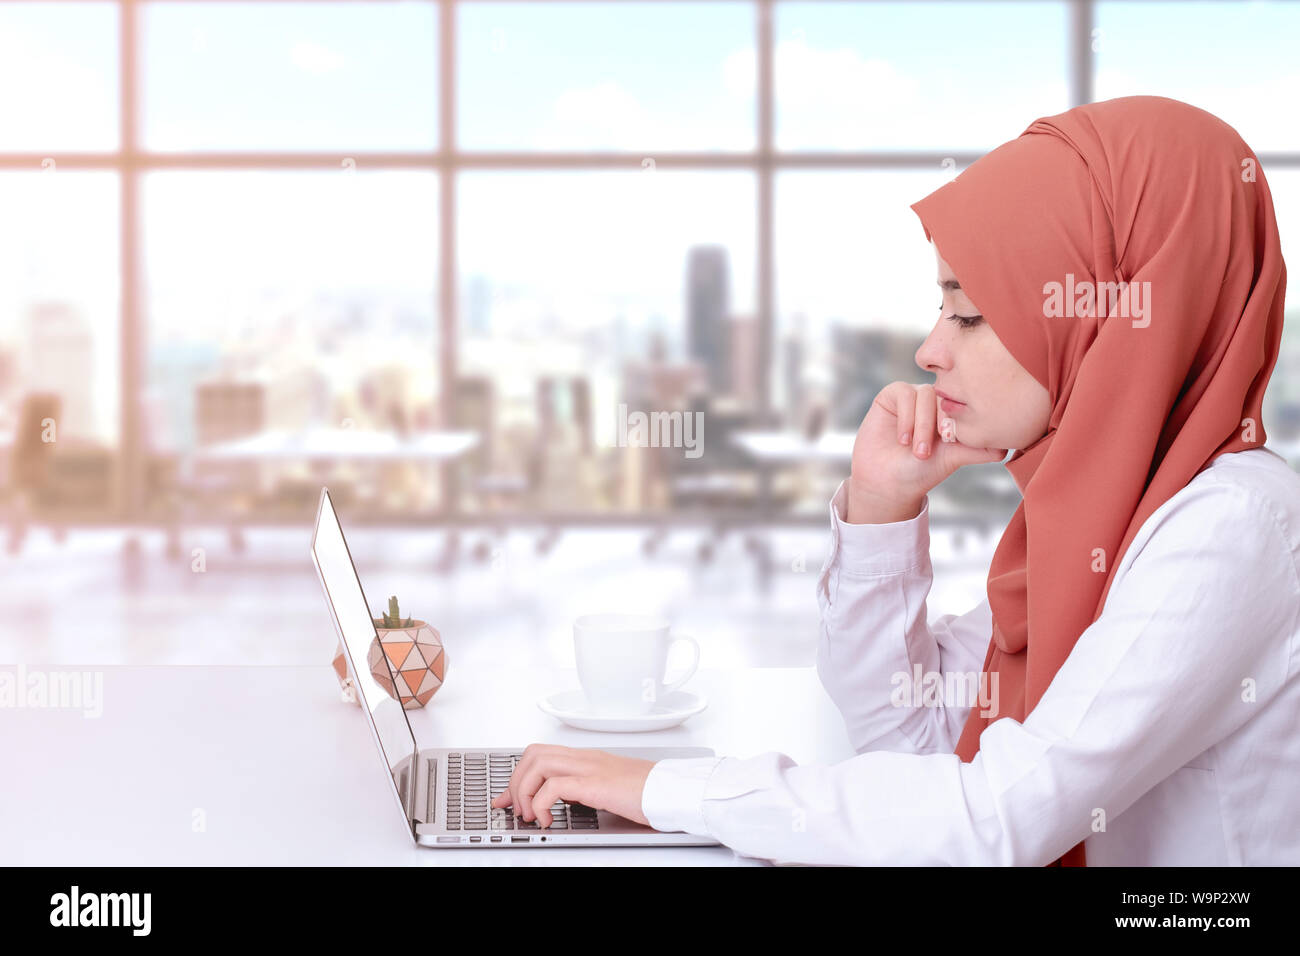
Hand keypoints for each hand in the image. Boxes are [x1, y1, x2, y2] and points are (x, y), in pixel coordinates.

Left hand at [489, 744, 657, 827]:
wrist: (670, 790)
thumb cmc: (647, 791)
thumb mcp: (608, 787)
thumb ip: (584, 788)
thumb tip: (561, 799)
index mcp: (587, 758)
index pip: (540, 754)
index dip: (516, 777)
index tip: (504, 798)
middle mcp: (584, 758)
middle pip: (533, 754)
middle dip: (516, 783)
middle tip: (518, 809)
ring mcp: (589, 767)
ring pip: (538, 763)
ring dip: (525, 791)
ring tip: (532, 815)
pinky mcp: (594, 783)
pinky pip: (554, 785)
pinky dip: (542, 803)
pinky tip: (548, 819)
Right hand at [850, 382, 1006, 506]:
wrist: (887, 481)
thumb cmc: (920, 471)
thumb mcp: (953, 458)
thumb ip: (978, 449)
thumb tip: (1006, 447)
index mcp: (952, 412)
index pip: (964, 402)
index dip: (958, 422)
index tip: (949, 445)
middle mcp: (934, 401)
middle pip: (946, 396)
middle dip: (937, 426)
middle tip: (926, 454)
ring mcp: (913, 396)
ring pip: (926, 394)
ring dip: (921, 425)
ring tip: (915, 450)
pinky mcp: (892, 395)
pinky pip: (904, 393)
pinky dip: (906, 417)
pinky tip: (902, 439)